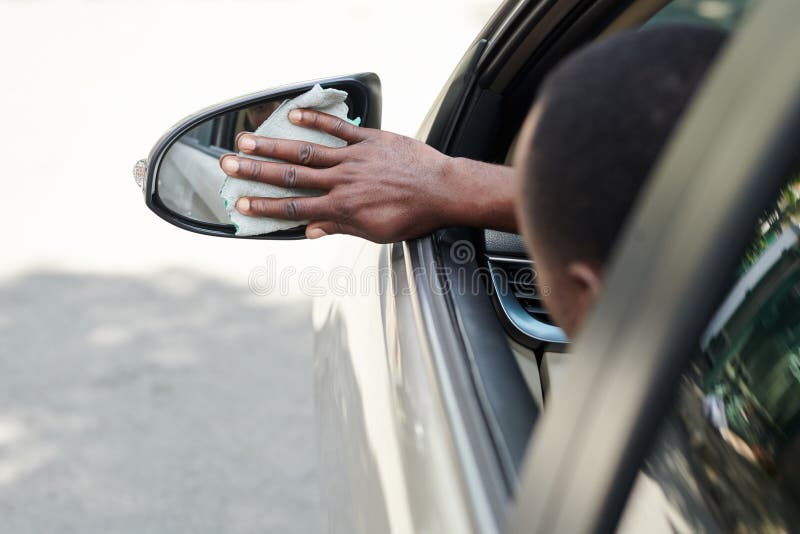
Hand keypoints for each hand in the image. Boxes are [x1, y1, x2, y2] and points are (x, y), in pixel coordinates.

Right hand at [220, 109, 455, 242]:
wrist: (442, 190)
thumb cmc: (412, 215)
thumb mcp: (375, 232)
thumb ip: (340, 227)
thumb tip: (309, 230)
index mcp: (342, 207)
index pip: (293, 208)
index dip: (264, 206)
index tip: (240, 203)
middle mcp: (341, 181)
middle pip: (290, 176)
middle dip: (255, 171)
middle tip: (227, 164)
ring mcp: (353, 157)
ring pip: (306, 150)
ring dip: (274, 144)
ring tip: (246, 139)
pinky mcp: (369, 139)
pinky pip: (338, 128)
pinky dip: (315, 120)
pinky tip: (294, 114)